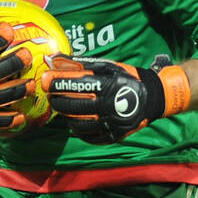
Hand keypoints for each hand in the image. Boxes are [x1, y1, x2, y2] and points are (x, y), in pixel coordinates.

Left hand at [41, 55, 165, 142]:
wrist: (152, 98)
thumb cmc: (125, 78)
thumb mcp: (106, 66)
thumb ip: (80, 64)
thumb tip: (53, 61)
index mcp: (109, 85)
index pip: (77, 84)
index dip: (58, 82)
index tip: (45, 80)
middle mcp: (110, 105)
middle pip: (74, 106)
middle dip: (58, 100)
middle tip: (52, 95)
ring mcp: (111, 123)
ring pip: (78, 124)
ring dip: (65, 115)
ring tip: (63, 107)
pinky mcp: (112, 136)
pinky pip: (87, 136)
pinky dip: (77, 129)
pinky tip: (74, 120)